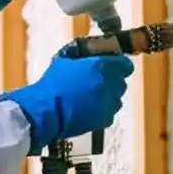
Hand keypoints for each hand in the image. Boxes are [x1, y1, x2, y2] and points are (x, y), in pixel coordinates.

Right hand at [0, 55, 133, 153]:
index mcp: (102, 66)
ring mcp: (109, 103)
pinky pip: (109, 113)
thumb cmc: (52, 84)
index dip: (119, 66)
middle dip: (112, 82)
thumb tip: (84, 54)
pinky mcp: (105, 119)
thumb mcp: (64, 61)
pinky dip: (102, 112)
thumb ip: (79, 56)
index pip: (125, 65)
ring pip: (117, 99)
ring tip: (91, 99)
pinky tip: (88, 110)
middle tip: (97, 83)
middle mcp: (110, 84)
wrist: (47, 111)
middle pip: (121, 82)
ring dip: (108, 97)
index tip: (113, 67)